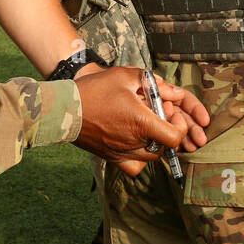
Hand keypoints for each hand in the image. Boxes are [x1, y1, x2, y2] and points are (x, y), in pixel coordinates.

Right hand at [73, 67, 210, 175]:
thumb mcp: (124, 76)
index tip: (171, 113)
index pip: (176, 138)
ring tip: (145, 126)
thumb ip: (154, 83)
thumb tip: (176, 93)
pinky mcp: (111, 158)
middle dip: (167, 131)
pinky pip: (134, 166)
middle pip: (166, 147)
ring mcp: (122, 153)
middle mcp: (134, 143)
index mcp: (141, 123)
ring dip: (155, 143)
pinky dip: (140, 158)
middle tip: (157, 114)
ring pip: (152, 157)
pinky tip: (135, 143)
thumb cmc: (93, 90)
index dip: (180, 127)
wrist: (63, 109)